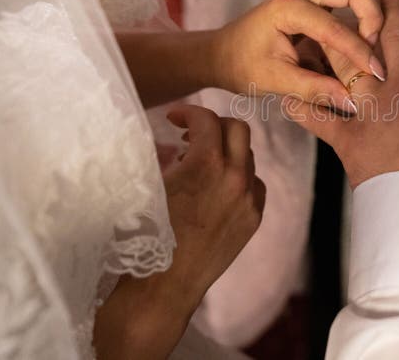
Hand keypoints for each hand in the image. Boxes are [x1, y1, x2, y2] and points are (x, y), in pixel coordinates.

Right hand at [162, 105, 265, 295]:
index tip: (174, 118)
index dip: (188, 112)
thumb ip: (168, 155)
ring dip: (225, 153)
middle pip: (238, 129)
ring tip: (198, 164)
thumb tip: (177, 142)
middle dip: (214, 126)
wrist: (162, 285)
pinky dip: (238, 178)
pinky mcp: (254, 219)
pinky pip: (254, 185)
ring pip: (247, 157)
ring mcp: (248, 200)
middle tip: (192, 134)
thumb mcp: (150, 184)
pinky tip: (216, 189)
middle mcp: (235, 178)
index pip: (207, 119)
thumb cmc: (144, 236)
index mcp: (206, 164)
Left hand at [213, 0, 385, 111]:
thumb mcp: (274, 82)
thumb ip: (314, 89)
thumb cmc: (242, 66)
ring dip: (369, 6)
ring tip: (370, 39)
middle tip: (373, 47)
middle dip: (371, 14)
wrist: (222, 53)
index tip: (377, 73)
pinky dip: (362, 7)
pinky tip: (361, 36)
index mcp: (287, 8)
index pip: (336, 27)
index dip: (360, 52)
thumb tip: (351, 100)